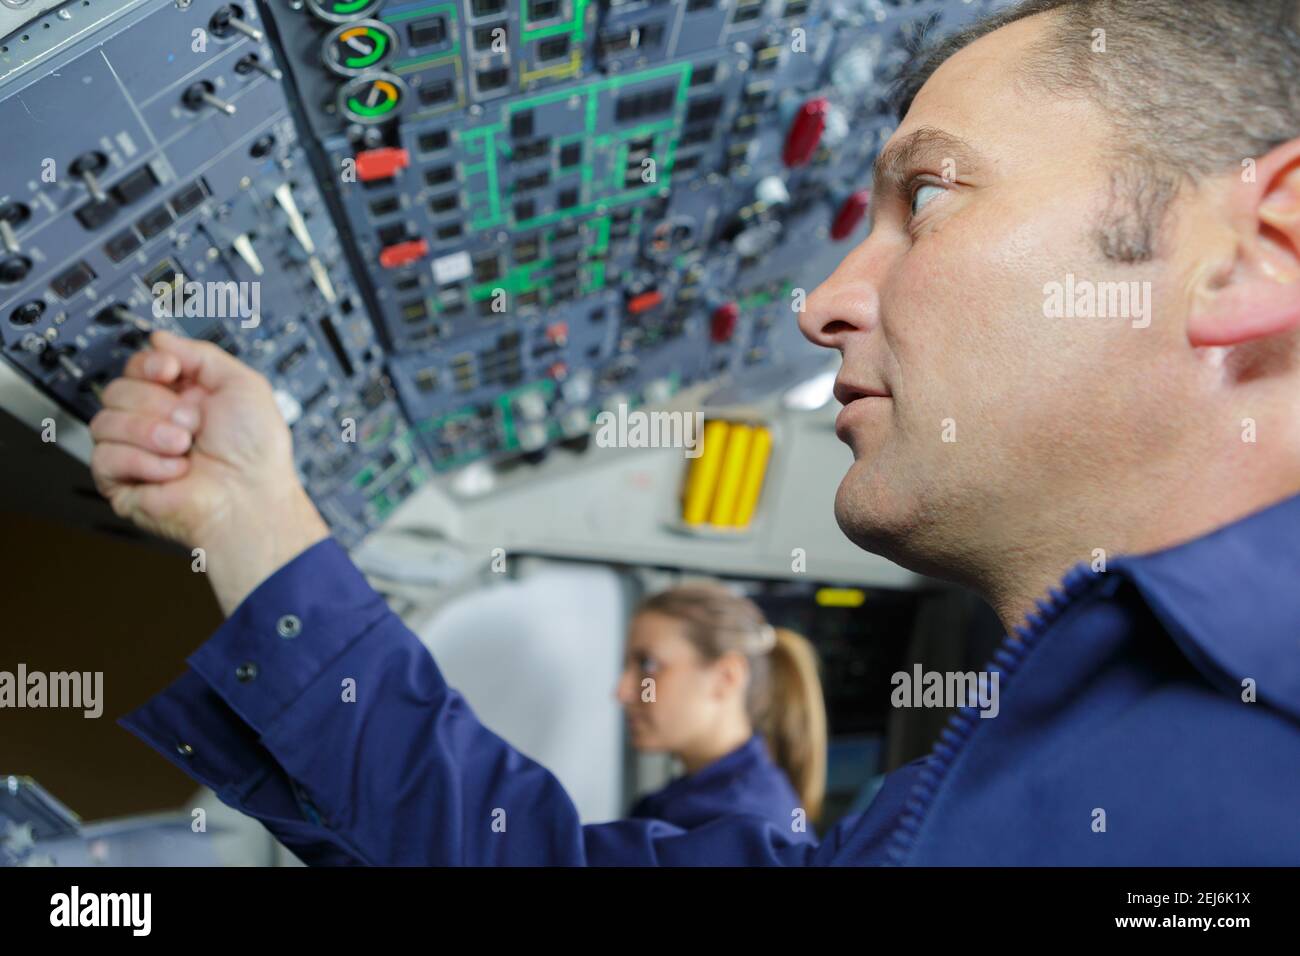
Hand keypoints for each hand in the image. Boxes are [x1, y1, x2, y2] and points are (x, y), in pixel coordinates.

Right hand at [89, 330, 328, 612]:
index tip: (171, 371)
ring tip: (183, 446)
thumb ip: (201, 354)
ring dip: (151, 432)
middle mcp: (156, 421)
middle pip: (117, 388)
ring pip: (105, 420)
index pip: (138, 366)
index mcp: (181, 397)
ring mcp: (137, 451)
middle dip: (158, 403)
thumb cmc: (256, 452)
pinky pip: (105, 456)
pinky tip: (173, 470)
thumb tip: (160, 339)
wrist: (250, 497)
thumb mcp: (243, 384)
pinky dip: (144, 461)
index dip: (150, 365)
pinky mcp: (123, 481)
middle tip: (191, 423)